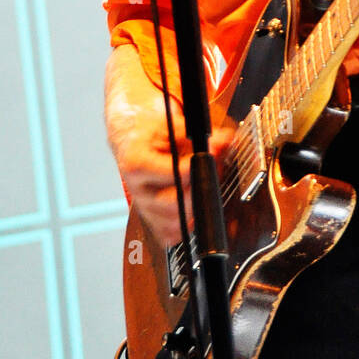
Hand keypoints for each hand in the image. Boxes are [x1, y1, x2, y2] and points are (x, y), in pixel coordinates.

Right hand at [104, 45, 233, 246]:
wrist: (132, 141)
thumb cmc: (152, 133)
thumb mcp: (173, 124)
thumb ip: (200, 134)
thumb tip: (225, 140)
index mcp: (136, 163)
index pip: (171, 174)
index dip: (195, 168)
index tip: (210, 157)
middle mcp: (137, 190)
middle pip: (175, 204)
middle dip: (199, 189)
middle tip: (212, 171)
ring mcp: (143, 209)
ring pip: (175, 223)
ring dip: (196, 206)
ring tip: (204, 185)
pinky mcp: (151, 221)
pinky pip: (171, 234)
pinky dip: (187, 225)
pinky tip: (194, 206)